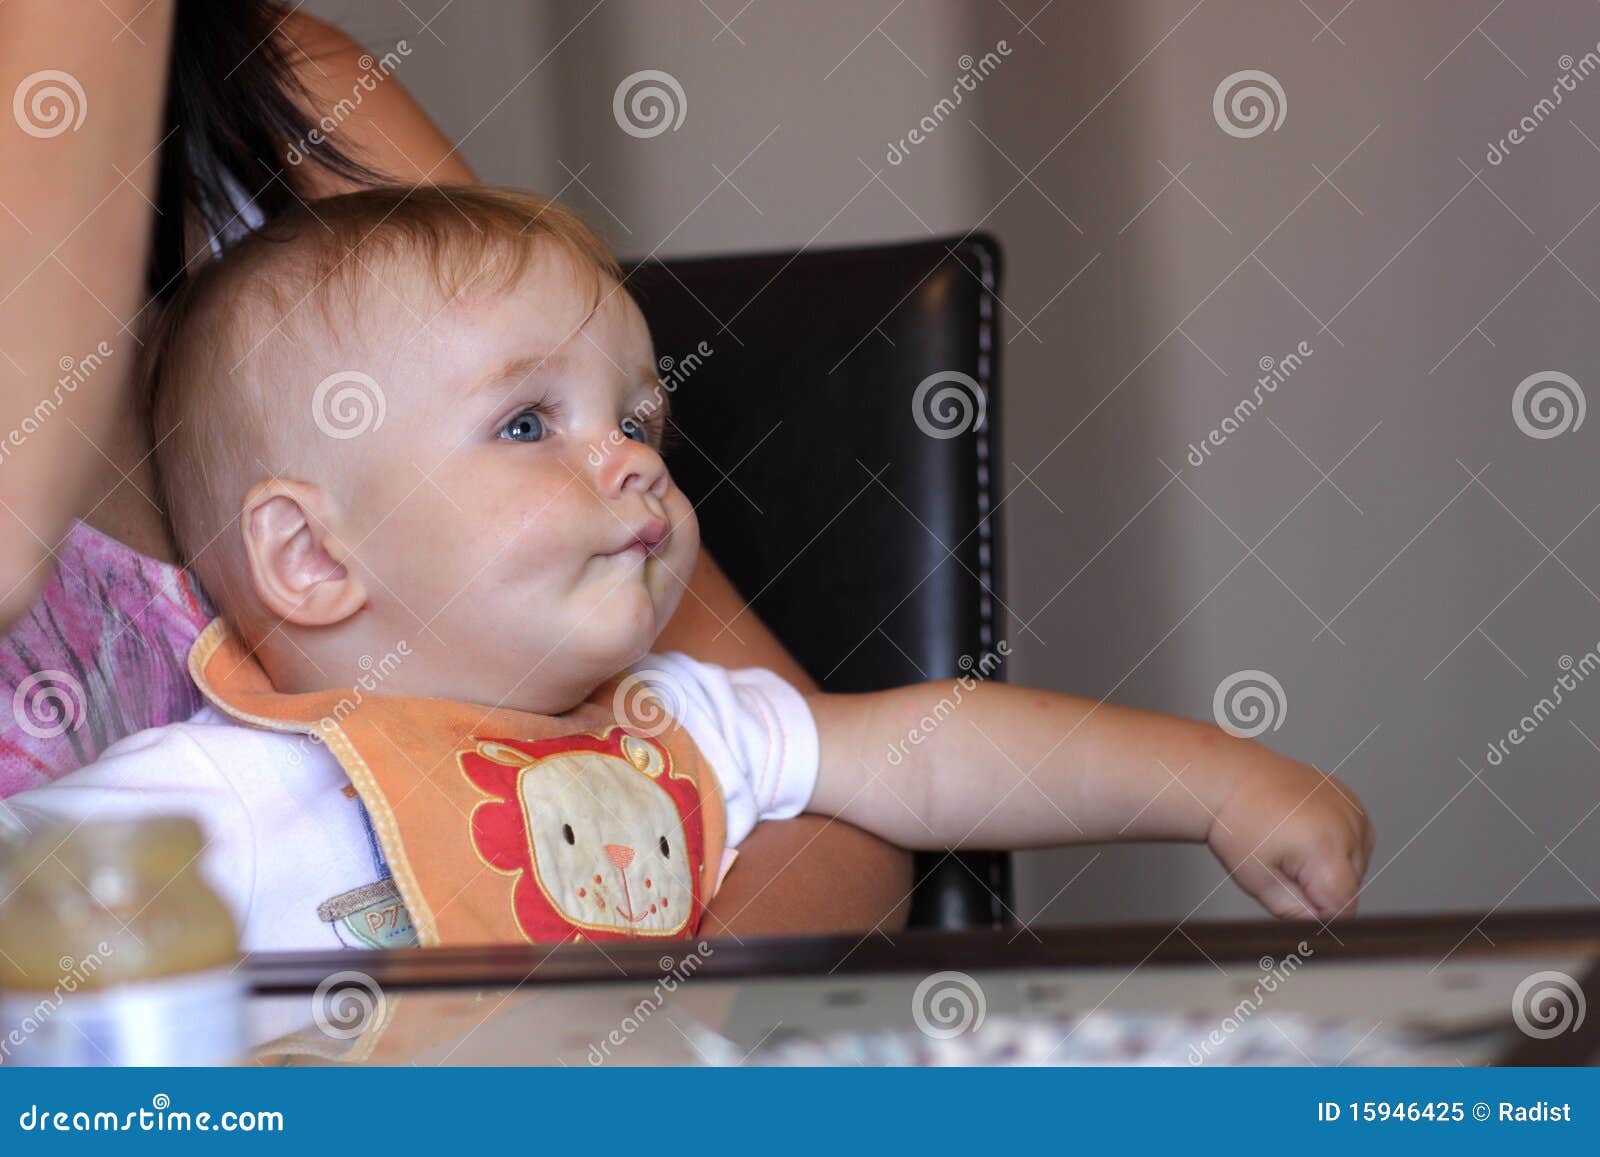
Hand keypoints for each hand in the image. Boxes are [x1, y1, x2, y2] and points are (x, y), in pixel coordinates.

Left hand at [1205, 747, 1373, 920]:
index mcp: (1324, 847)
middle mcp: (1346, 825)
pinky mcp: (1352, 800)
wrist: (1230, 780)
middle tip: (1281, 862)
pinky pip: (1357, 839)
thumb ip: (1297, 915)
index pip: (1345, 908)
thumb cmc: (1237, 827)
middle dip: (1320, 887)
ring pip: (1357, 864)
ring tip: (1291, 843)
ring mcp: (1352, 809)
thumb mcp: (1260, 884)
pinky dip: (1337, 845)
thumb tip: (1325, 929)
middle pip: (1351, 887)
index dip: (1319, 913)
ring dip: (1331, 866)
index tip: (1292, 896)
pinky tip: (1306, 833)